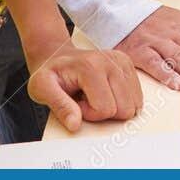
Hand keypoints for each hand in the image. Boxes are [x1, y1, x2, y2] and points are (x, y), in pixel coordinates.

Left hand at [24, 40, 142, 131]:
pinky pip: (137, 97)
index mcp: (91, 67)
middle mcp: (111, 62)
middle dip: (105, 113)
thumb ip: (59, 106)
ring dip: (114, 107)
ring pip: (134, 105)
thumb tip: (75, 124)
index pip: (106, 109)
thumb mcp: (42, 89)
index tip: (76, 103)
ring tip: (94, 96)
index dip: (89, 114)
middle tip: (86, 100)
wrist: (56, 55)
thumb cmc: (50, 73)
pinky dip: (122, 100)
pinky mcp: (128, 65)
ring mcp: (122, 62)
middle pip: (125, 109)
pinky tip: (105, 92)